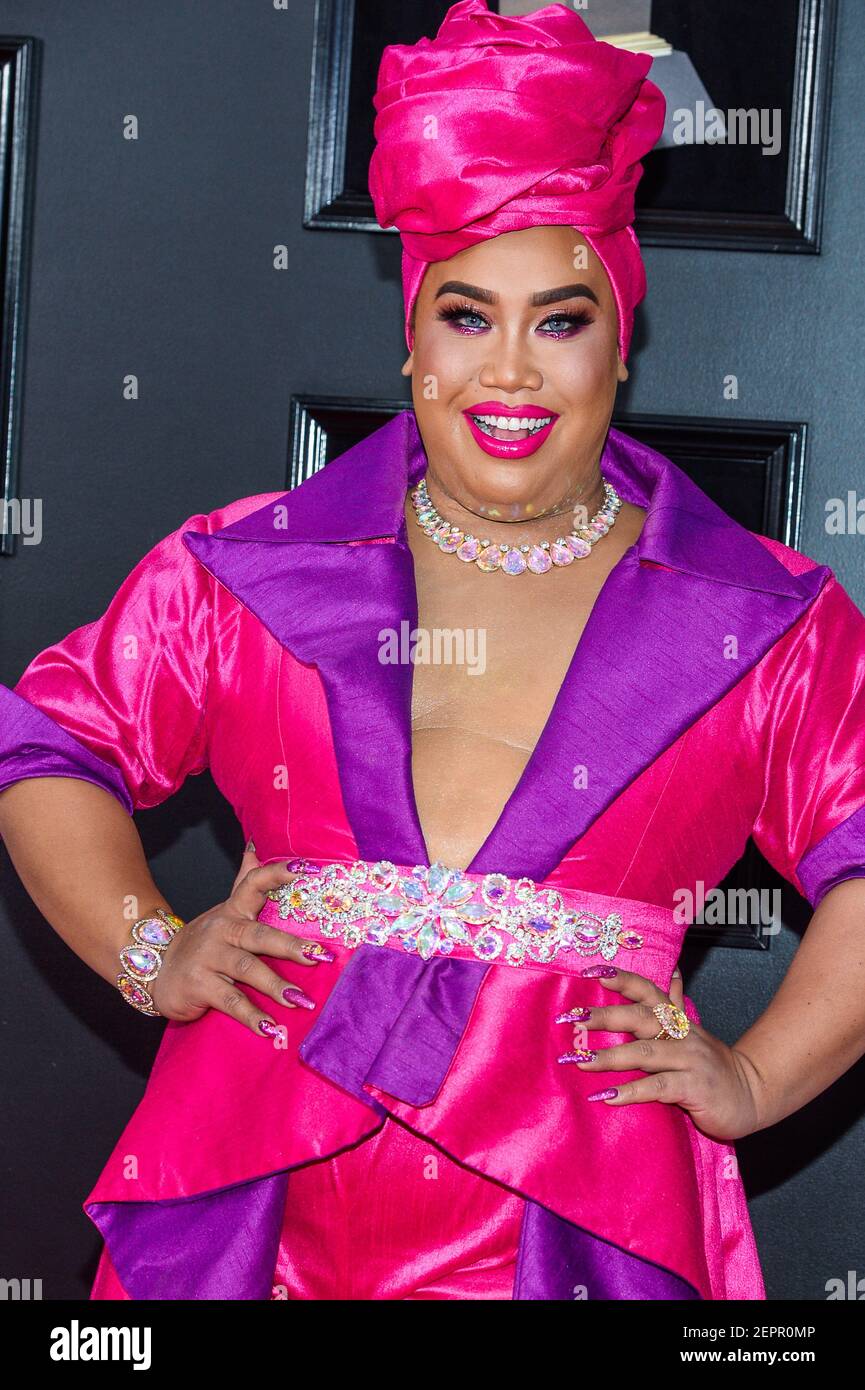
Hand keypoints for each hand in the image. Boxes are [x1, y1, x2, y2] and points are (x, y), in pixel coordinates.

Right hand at [150, 851, 333, 1037]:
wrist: (153, 969)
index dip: (278, 874)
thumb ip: (242, 885)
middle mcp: (221, 930)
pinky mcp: (199, 985)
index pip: (254, 884)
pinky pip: (230, 1001)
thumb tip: (255, 850)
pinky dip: (251, 1016)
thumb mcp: (222, 913)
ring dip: (276, 985)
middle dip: (292, 946)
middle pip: (260, 935)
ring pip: (247, 969)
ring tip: (301, 1000)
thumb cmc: (202, 944)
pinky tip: (270, 1027)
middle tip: (320, 956)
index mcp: (231, 912)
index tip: (306, 870)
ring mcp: (208, 958)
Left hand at [557, 963, 761, 1141]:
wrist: (753, 1094)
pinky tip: (607, 1096)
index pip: (648, 991)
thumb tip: (672, 972)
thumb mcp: (694, 1031)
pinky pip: (659, 1087)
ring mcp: (690, 1060)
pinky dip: (631, 1091)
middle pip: (641, 1017)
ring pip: (645, 1052)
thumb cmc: (713, 1065)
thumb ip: (677, 1005)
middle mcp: (682, 1034)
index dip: (622, 979)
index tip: (591, 973)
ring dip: (609, 1057)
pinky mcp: (695, 1088)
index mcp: (678, 1020)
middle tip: (573, 1019)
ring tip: (579, 1061)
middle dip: (605, 1016)